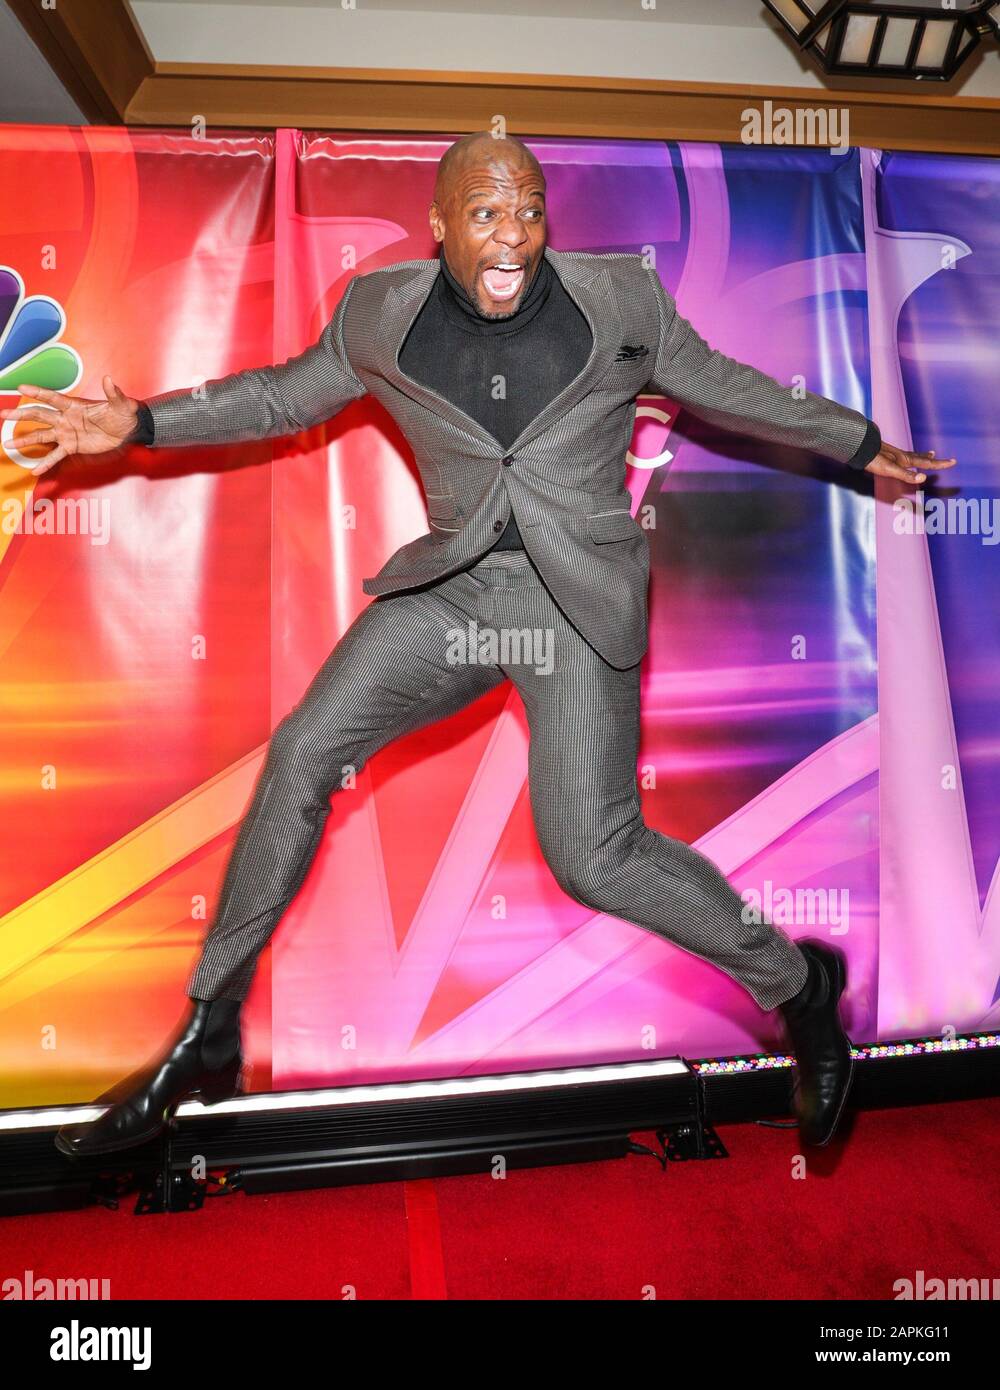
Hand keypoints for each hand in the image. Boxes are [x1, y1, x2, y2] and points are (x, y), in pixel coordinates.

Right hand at [0, 377, 139, 474]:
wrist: (128, 430)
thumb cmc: (124, 413)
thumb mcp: (121, 403)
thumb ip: (113, 393)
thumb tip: (109, 380)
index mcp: (74, 405)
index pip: (52, 397)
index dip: (38, 393)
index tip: (21, 388)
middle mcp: (66, 418)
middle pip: (39, 415)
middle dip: (21, 415)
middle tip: (4, 414)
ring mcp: (67, 433)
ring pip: (42, 436)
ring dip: (25, 439)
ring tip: (9, 443)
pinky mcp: (72, 447)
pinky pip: (56, 456)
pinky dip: (45, 463)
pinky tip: (34, 470)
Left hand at [865, 442, 956, 485]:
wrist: (859, 447)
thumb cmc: (873, 460)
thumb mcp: (890, 470)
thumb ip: (906, 475)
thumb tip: (923, 478)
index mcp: (906, 460)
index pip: (927, 463)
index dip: (941, 464)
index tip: (953, 461)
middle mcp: (902, 456)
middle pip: (921, 459)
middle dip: (933, 461)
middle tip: (942, 459)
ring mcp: (894, 455)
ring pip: (913, 456)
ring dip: (922, 457)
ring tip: (929, 454)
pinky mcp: (887, 455)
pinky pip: (903, 456)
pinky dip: (909, 458)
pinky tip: (904, 457)